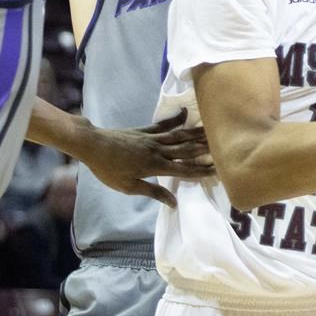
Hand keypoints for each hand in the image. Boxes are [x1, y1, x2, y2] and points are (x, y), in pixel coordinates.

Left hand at [78, 112, 212, 206]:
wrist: (92, 145)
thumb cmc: (108, 170)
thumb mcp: (129, 187)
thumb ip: (153, 193)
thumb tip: (174, 203)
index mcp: (155, 166)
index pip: (183, 170)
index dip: (201, 171)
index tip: (217, 170)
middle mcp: (157, 150)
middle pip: (185, 150)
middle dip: (204, 150)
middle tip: (223, 147)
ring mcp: (151, 138)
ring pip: (178, 136)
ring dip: (195, 134)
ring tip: (212, 131)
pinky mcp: (144, 131)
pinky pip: (163, 125)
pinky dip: (176, 119)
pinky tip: (186, 113)